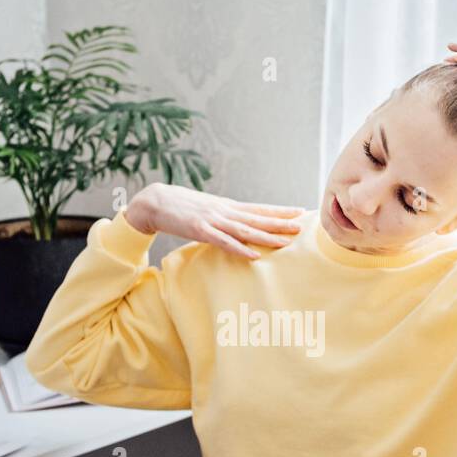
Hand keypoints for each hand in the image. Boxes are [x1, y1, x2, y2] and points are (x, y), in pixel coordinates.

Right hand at [125, 183, 302, 259]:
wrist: (154, 201)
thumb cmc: (180, 207)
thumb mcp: (206, 209)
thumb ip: (223, 217)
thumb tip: (239, 224)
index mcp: (227, 206)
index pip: (258, 208)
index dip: (279, 210)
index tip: (300, 211)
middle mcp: (224, 211)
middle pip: (257, 218)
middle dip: (280, 222)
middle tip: (302, 226)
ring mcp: (213, 220)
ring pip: (245, 230)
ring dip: (266, 236)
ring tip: (285, 241)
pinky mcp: (199, 230)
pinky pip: (223, 242)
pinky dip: (239, 248)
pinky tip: (252, 255)